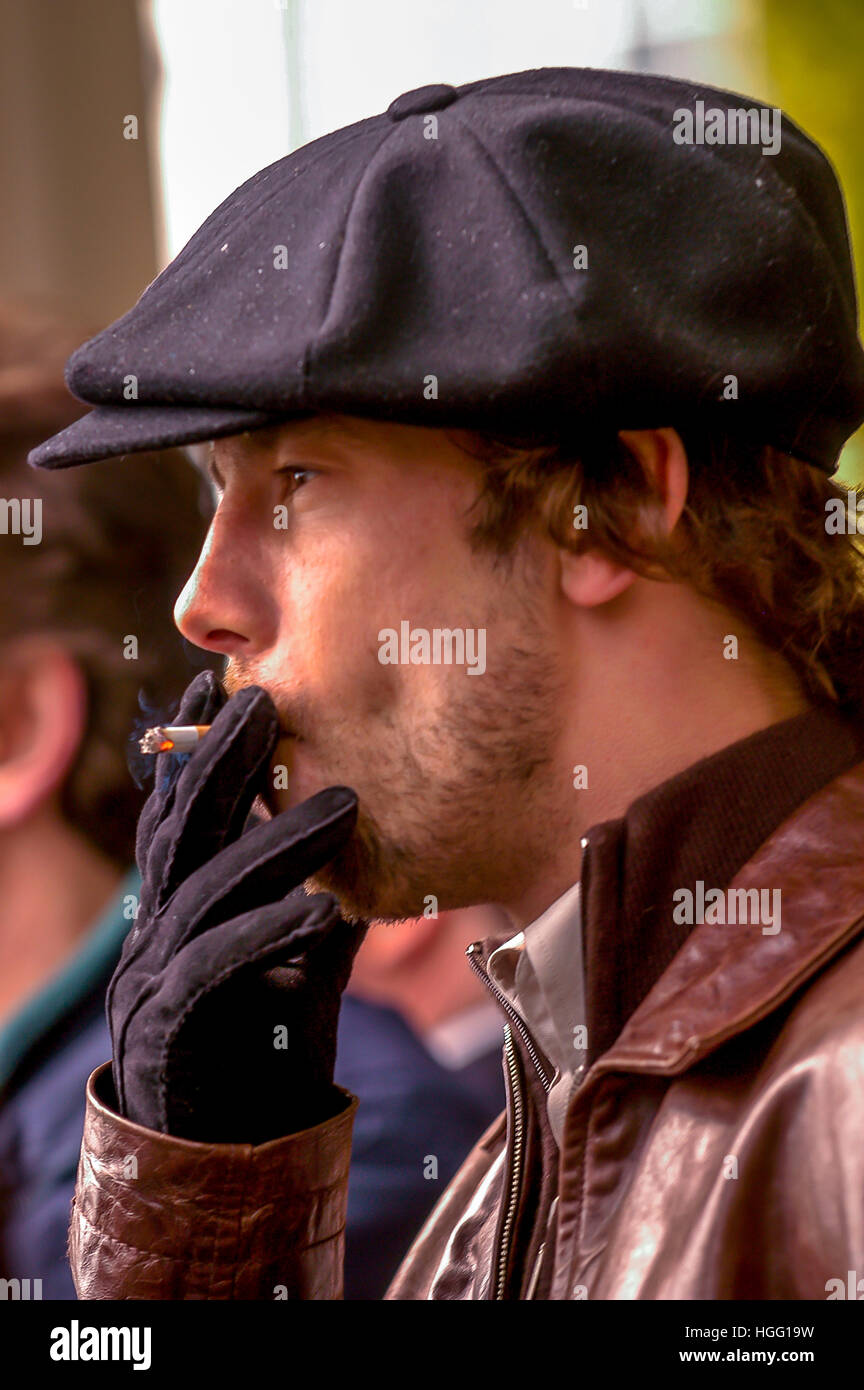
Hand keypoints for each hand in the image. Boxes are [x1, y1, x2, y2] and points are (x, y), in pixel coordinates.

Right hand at [109, 670, 365, 1142]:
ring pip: (204, 891)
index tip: (221, 685)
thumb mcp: (304, 973)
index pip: (180, 815)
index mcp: (177, 913)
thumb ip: (325, 911)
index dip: (195, 749)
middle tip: (264, 699)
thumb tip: (375, 856)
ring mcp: (149, 984)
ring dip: (274, 842)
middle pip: (183, 832)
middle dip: (222, 762)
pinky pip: (213, 970)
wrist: (228, 1169)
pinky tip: (321, 913)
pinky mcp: (168, 1035)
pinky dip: (268, 934)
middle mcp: (153, 936)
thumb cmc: (264, 1061)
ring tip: (344, 802)